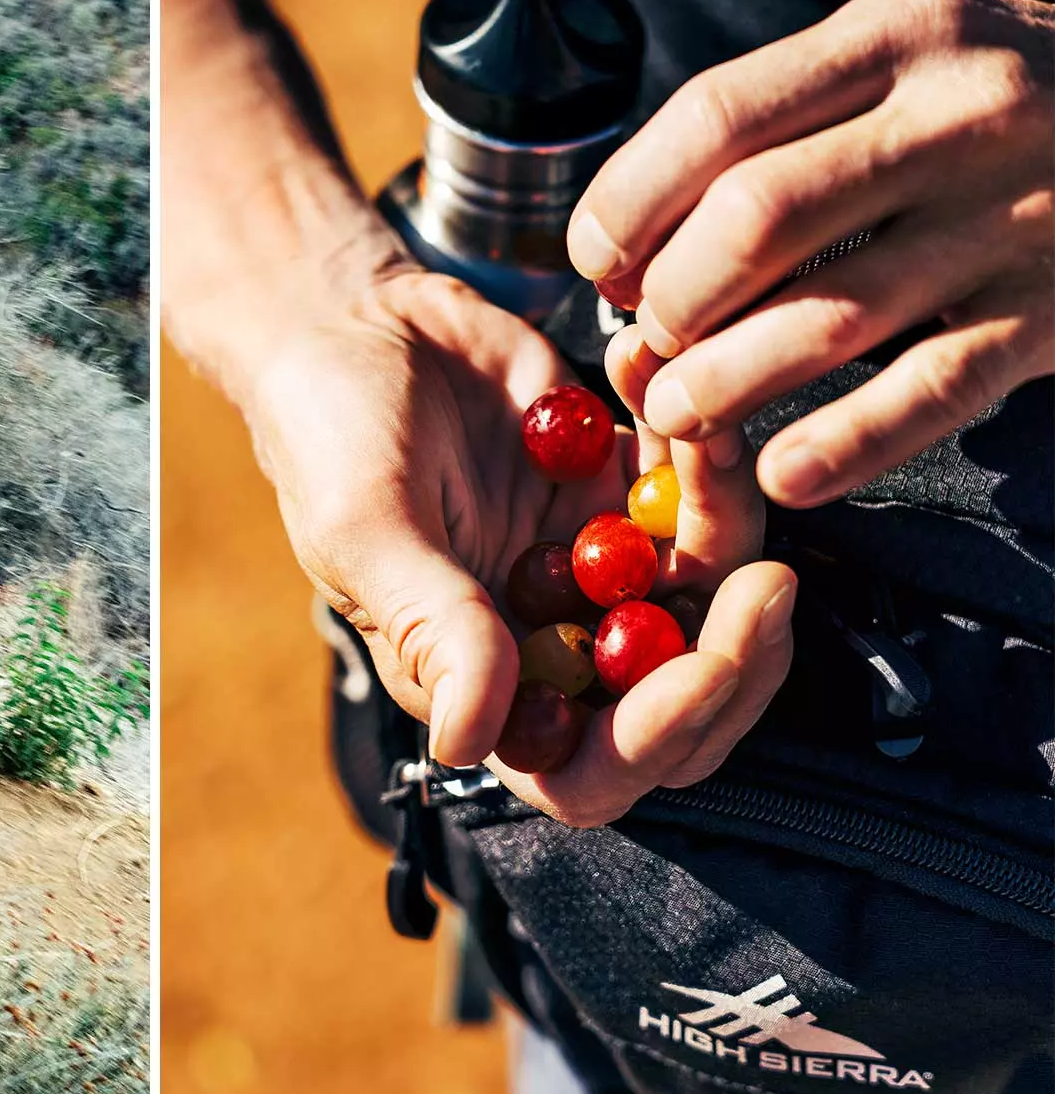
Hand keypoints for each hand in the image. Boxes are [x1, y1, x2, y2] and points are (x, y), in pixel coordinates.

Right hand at [246, 270, 792, 825]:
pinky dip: (698, 439)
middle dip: (737, 652)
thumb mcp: (365, 530)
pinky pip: (701, 489)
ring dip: (726, 516)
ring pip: (713, 589)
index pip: (588, 769)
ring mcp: (598, 567)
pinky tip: (640, 367)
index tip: (702, 667)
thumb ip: (431, 627)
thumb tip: (472, 744)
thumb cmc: (328, 436)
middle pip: (681, 702)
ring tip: (690, 428)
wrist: (347, 324)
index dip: (657, 739)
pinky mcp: (626, 489)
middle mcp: (551, 640)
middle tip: (766, 581)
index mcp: (479, 682)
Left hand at [569, 0, 1053, 508]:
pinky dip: (845, 442)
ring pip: (831, 316)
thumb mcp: (897, 62)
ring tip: (677, 411)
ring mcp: (1013, 218)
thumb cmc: (987, 103)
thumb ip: (778, 127)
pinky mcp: (1050, 314)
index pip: (718, 117)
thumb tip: (632, 246)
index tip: (598, 263)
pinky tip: (781, 473)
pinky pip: (929, 392)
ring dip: (726, 380)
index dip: (629, 203)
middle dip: (673, 297)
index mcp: (897, 36)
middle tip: (648, 341)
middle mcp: (959, 115)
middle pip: (759, 218)